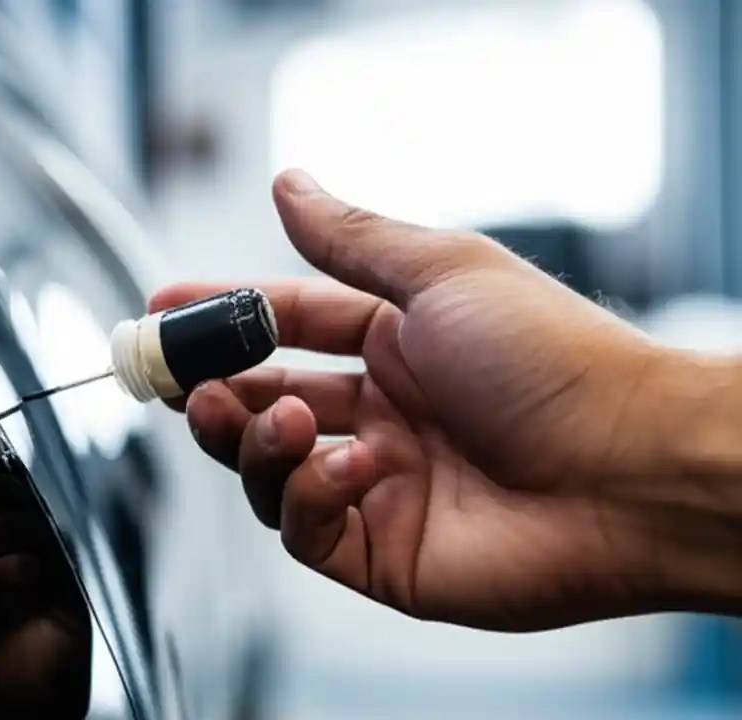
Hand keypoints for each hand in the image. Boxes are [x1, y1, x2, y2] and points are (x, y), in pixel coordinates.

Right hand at [152, 169, 741, 629]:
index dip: (221, 318)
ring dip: (254, 441)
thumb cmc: (551, 361)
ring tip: (279, 419)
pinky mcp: (383, 557)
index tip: (161, 310)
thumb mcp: (440, 274)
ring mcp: (379, 489)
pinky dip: (306, 498)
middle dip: (211, 392)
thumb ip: (349, 238)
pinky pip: (306, 531)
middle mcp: (382, 417)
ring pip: (269, 472)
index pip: (285, 327)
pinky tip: (349, 473)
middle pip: (261, 405)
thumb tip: (286, 182)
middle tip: (180, 382)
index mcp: (396, 345)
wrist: (629, 470)